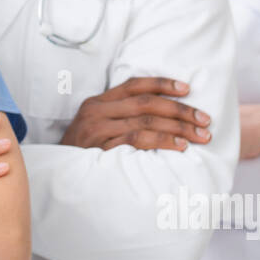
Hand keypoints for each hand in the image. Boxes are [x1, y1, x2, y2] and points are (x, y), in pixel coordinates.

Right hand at [60, 77, 211, 150]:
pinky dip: (162, 141)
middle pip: (146, 103)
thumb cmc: (82, 152)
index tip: (187, 88)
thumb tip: (159, 113)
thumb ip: (118, 116)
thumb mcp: (95, 127)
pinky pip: (137, 141)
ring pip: (146, 121)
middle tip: (205, 119)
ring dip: (178, 127)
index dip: (162, 84)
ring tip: (199, 135)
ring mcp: (98, 130)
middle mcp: (97, 111)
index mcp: (98, 101)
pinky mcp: (101, 149)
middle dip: (180, 110)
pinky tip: (179, 146)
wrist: (54, 175)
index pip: (134, 85)